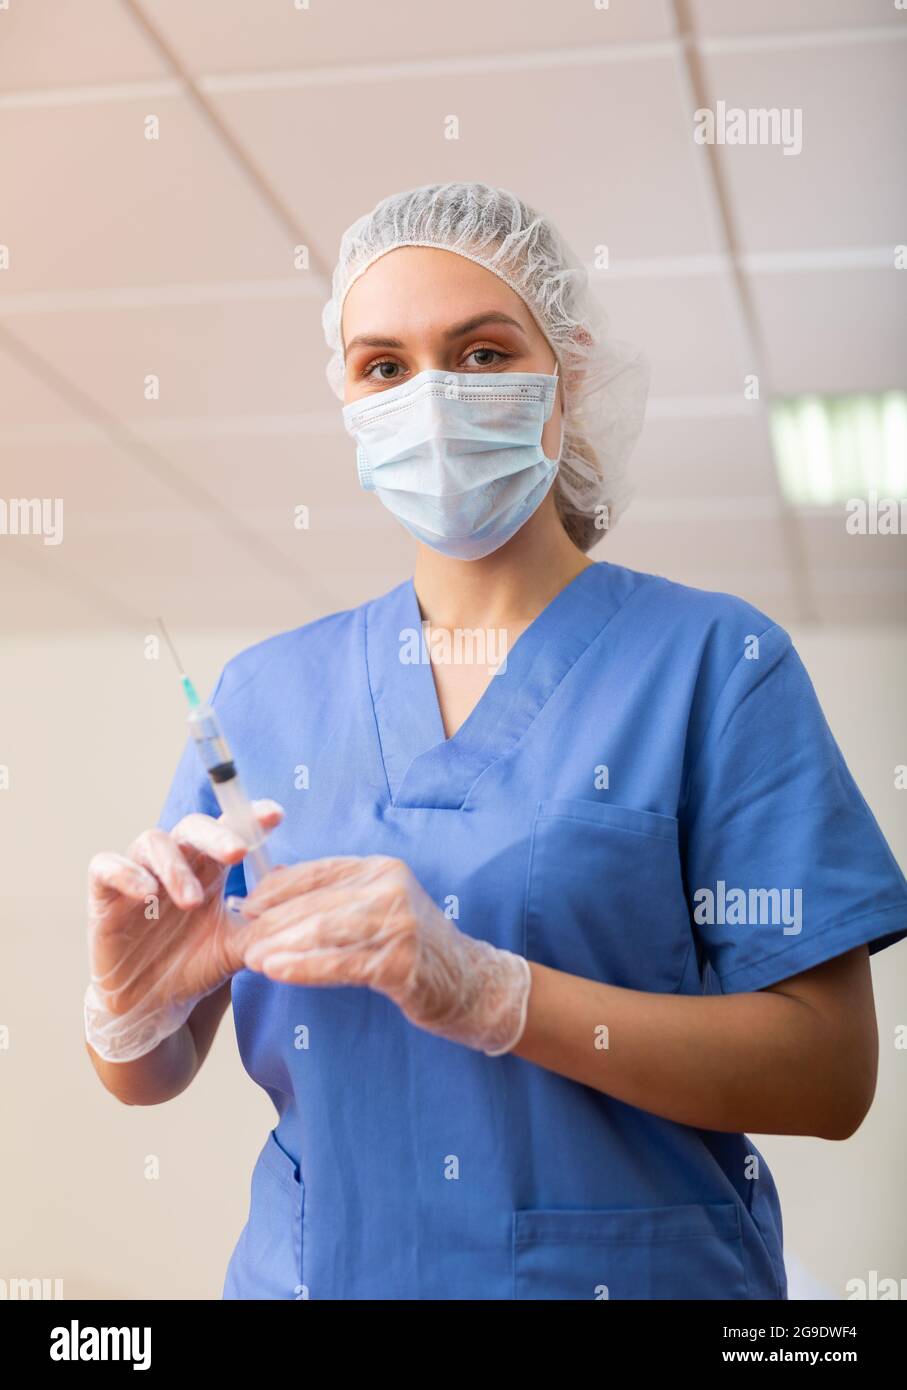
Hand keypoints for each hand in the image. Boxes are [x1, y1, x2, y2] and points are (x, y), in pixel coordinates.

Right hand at [85, 800, 283, 1061]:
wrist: (151, 1008)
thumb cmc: (194, 968)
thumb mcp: (236, 947)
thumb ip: (264, 925)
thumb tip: (301, 896)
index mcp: (208, 869)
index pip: (228, 830)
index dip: (249, 818)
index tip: (276, 815)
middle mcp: (174, 864)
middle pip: (191, 827)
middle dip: (216, 834)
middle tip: (239, 852)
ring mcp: (138, 876)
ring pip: (152, 842)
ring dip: (175, 866)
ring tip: (193, 900)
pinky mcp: (104, 896)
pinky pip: (105, 867)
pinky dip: (125, 873)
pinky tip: (147, 893)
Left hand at [236, 855, 530, 1055]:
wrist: (473, 984)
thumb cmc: (417, 950)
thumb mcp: (379, 910)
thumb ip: (336, 897)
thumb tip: (274, 888)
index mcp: (382, 869)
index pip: (319, 870)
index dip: (278, 887)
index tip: (246, 904)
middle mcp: (391, 887)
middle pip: (316, 901)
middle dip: (272, 922)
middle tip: (240, 937)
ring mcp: (399, 923)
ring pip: (324, 930)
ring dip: (281, 945)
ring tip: (251, 957)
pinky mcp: (401, 961)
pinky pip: (340, 963)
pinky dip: (303, 967)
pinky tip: (277, 972)